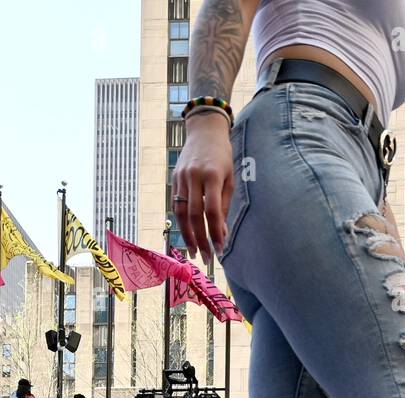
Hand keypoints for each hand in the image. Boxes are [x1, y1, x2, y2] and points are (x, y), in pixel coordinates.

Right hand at [172, 112, 233, 264]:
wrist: (204, 132)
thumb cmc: (222, 156)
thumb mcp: (230, 177)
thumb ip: (225, 205)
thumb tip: (222, 233)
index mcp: (212, 175)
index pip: (213, 211)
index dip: (216, 232)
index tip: (220, 249)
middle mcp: (194, 177)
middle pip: (195, 215)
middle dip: (201, 239)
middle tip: (206, 258)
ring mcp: (181, 178)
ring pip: (182, 213)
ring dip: (188, 235)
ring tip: (194, 252)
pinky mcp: (174, 179)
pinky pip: (177, 205)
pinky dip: (182, 222)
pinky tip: (188, 235)